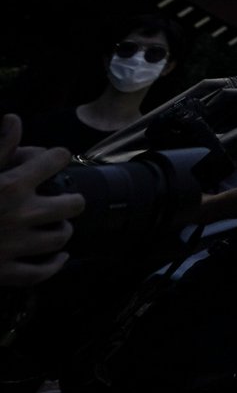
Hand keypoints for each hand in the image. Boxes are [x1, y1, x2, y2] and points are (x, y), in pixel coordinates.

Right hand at [0, 117, 80, 289]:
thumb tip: (14, 120)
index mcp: (12, 185)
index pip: (57, 159)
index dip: (56, 157)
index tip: (53, 161)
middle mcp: (21, 214)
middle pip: (73, 204)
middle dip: (71, 199)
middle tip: (62, 198)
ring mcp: (15, 245)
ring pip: (60, 238)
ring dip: (62, 230)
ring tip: (57, 225)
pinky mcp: (4, 272)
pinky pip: (41, 272)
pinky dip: (54, 265)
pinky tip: (57, 257)